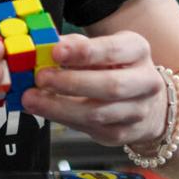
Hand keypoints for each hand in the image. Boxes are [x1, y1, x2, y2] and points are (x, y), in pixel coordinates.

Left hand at [22, 31, 166, 147]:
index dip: (83, 52)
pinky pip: (90, 129)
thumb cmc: (113, 66)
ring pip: (98, 113)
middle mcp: (145, 82)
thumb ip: (74, 45)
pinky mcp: (123, 133)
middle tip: (40, 78)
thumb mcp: (99, 47)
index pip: (113, 50)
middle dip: (70, 83)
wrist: (142, 99)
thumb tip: (43, 47)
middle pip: (110, 86)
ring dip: (59, 107)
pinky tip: (43, 110)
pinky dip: (62, 119)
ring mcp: (137, 111)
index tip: (56, 52)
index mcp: (138, 51)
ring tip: (32, 98)